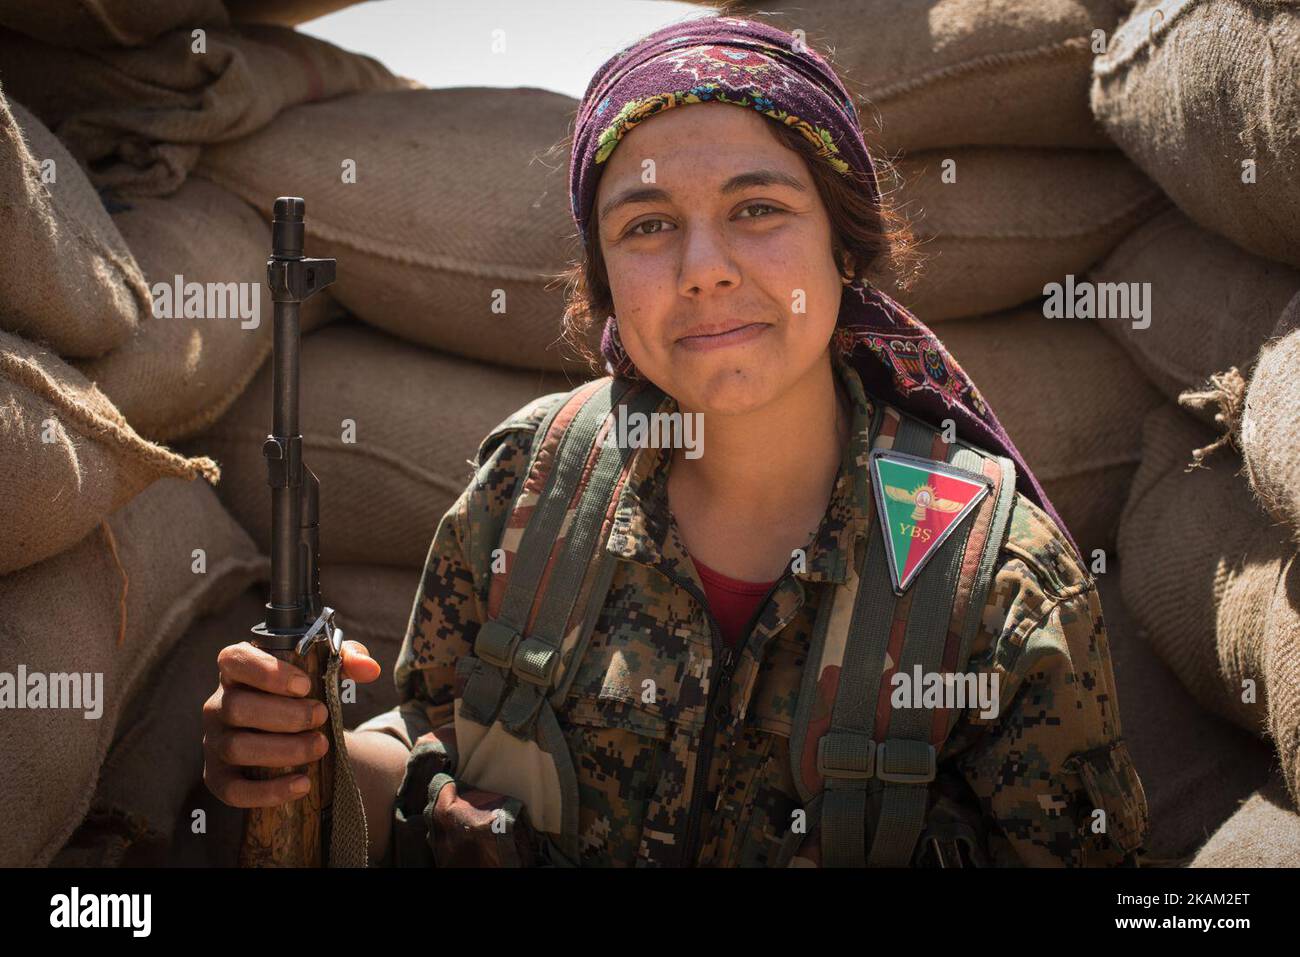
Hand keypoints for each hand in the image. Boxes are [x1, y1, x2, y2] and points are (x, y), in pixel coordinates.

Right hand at [202, 639, 379, 807]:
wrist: (293, 733)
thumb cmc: (303, 693)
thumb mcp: (326, 669)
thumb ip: (349, 659)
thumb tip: (370, 669)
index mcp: (238, 671)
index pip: (233, 659)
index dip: (265, 671)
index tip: (305, 685)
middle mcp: (218, 705)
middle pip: (236, 707)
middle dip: (285, 714)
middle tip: (322, 716)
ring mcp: (214, 742)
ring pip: (236, 747)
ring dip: (283, 750)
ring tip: (320, 746)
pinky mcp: (218, 777)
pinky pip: (233, 790)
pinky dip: (268, 791)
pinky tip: (302, 784)